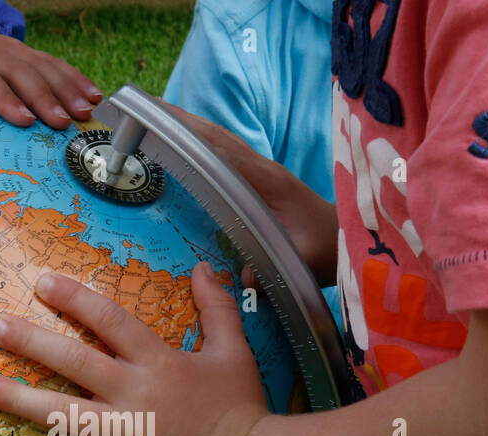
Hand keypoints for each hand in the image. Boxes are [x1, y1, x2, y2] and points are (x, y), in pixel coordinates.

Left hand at [0, 14, 101, 129]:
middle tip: (63, 122)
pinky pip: (49, 62)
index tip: (25, 120)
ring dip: (66, 87)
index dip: (4, 97)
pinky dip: (73, 77)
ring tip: (85, 110)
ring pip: (40, 64)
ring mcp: (6, 48)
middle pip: (18, 71)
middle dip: (44, 96)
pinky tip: (92, 94)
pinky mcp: (20, 52)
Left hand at [0, 263, 270, 435]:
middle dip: (30, 341)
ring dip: (18, 399)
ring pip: (62, 415)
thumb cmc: (244, 408)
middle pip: (73, 362)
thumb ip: (216, 308)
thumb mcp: (234, 351)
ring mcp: (125, 435)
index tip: (40, 283)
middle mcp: (135, 393)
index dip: (73, 299)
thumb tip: (204, 269)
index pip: (109, 321)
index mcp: (158, 361)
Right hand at [162, 102, 337, 285]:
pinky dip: (201, 143)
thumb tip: (245, 278)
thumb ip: (276, 269)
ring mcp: (259, 171)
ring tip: (155, 116)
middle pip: (216, 136)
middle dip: (181, 120)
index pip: (224, 150)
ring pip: (219, 141)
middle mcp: (260, 169)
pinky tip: (182, 144)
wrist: (343, 242)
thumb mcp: (302, 261)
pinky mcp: (257, 180)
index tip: (162, 117)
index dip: (192, 133)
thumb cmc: (325, 249)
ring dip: (189, 127)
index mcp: (267, 180)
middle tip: (144, 105)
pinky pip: (223, 155)